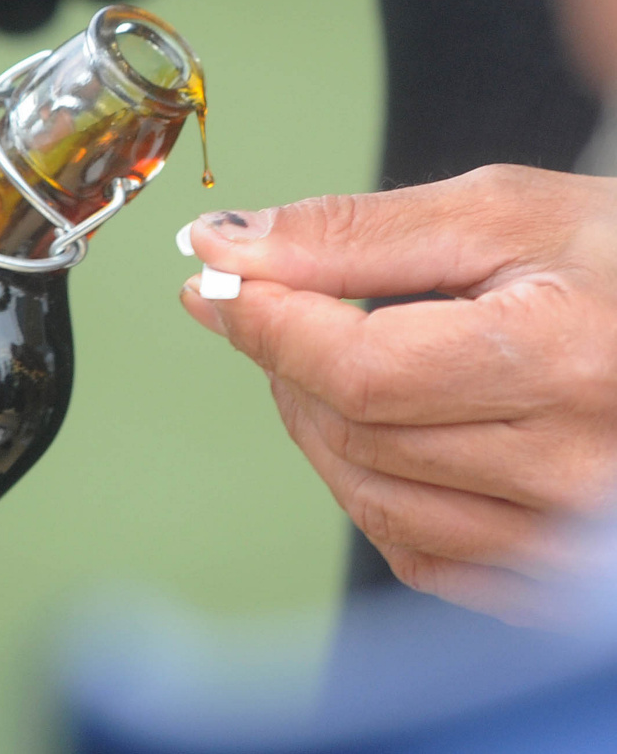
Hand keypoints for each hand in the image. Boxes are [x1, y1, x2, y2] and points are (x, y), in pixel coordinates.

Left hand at [180, 165, 616, 627]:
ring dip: (315, 424)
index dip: (267, 326)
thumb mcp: (498, 215)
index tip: (218, 287)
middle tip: (274, 308)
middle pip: (355, 433)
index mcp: (564, 357)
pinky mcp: (549, 572)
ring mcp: (562, 534)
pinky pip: (416, 551)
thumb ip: (353, 233)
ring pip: (370, 497)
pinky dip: (365, 486)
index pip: (360, 370)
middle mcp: (570, 464)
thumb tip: (225, 246)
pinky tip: (376, 430)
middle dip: (285, 363)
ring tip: (324, 360)